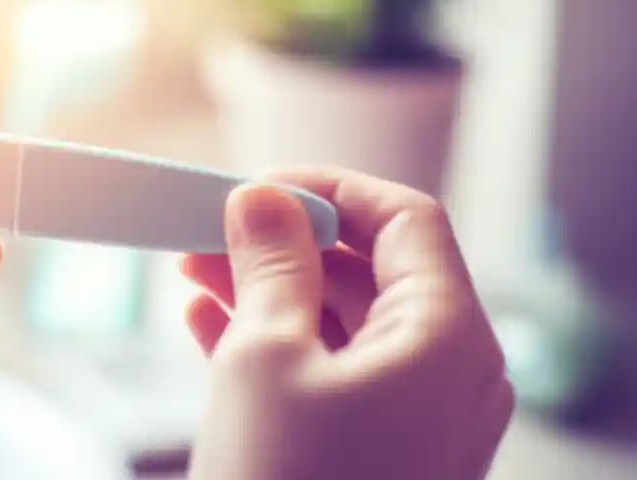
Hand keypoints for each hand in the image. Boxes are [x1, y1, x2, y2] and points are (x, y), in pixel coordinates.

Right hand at [182, 169, 512, 479]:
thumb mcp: (267, 356)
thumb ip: (270, 263)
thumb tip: (263, 197)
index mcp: (445, 337)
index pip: (404, 219)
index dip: (329, 188)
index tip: (256, 184)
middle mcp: (446, 373)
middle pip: (370, 270)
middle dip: (284, 241)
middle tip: (208, 227)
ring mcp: (415, 418)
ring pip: (342, 322)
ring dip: (267, 288)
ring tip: (189, 269)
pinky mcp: (376, 451)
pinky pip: (330, 372)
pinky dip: (271, 341)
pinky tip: (202, 323)